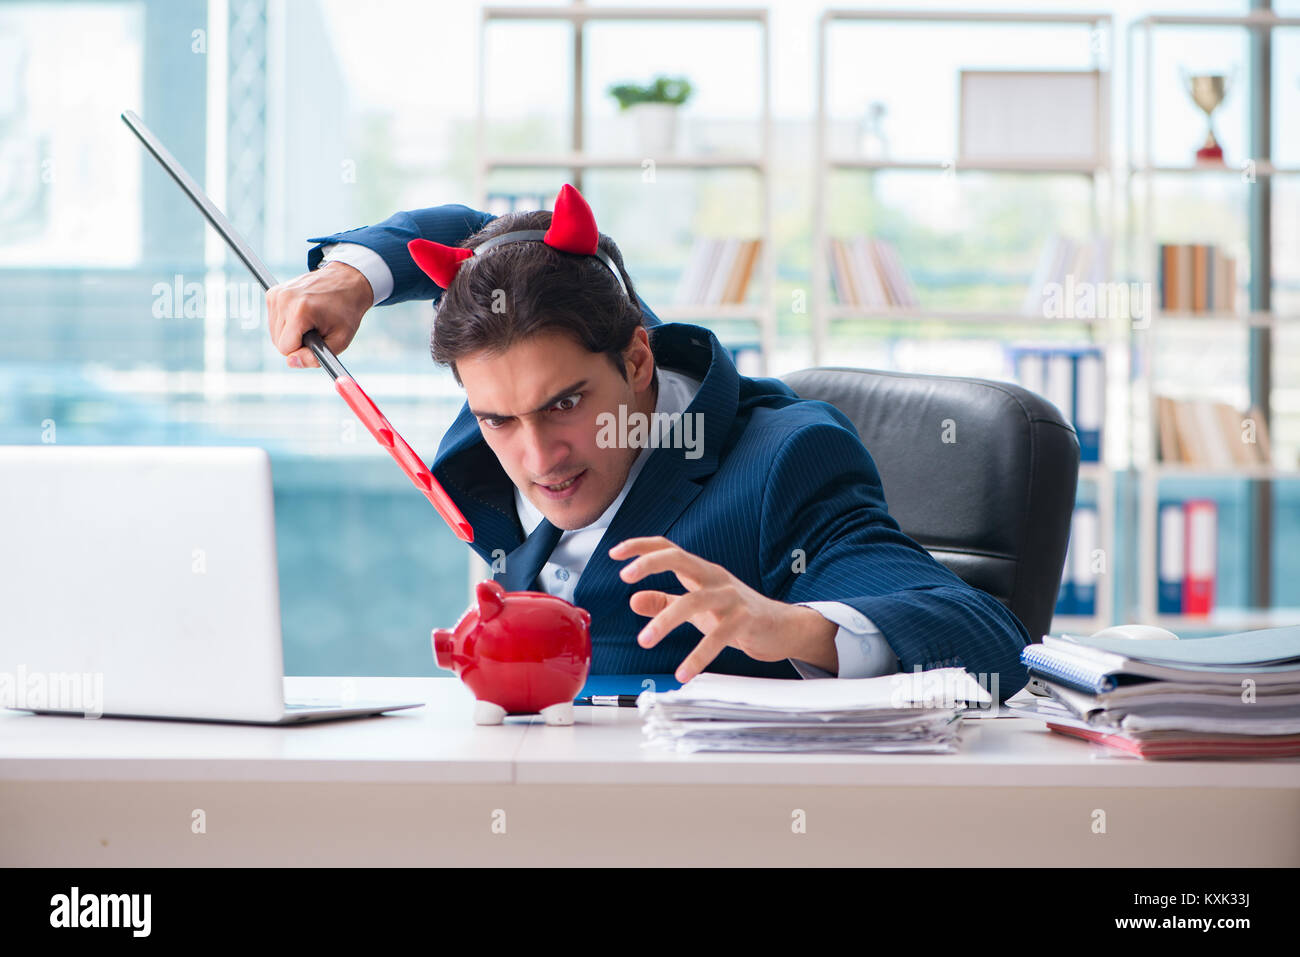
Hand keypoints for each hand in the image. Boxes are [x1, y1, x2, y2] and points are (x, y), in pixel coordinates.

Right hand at [266, 260, 372, 368]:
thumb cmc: (345, 313)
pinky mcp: (273, 293)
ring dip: (291, 332)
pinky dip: (287, 322)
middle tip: (316, 329)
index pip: (285, 348)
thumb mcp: (340, 340)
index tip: (317, 339)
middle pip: (278, 341)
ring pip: (274, 333)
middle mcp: (284, 300)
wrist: (346, 281)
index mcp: (300, 311)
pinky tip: (302, 313)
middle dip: (296, 342)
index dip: (302, 350)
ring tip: (310, 320)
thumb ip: (315, 357)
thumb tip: (291, 362)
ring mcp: (276, 294)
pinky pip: (274, 320)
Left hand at [609, 536, 838, 681]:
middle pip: (680, 558)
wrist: (781, 627)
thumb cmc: (735, 613)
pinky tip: (682, 673)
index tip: (615, 553)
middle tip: (626, 577)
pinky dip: (698, 656)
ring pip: (694, 600)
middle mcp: (715, 577)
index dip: (641, 547)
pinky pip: (718, 637)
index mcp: (701, 571)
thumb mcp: (696, 605)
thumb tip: (633, 599)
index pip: (668, 548)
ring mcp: (731, 597)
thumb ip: (664, 601)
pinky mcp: (745, 621)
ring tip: (644, 641)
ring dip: (666, 621)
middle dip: (650, 563)